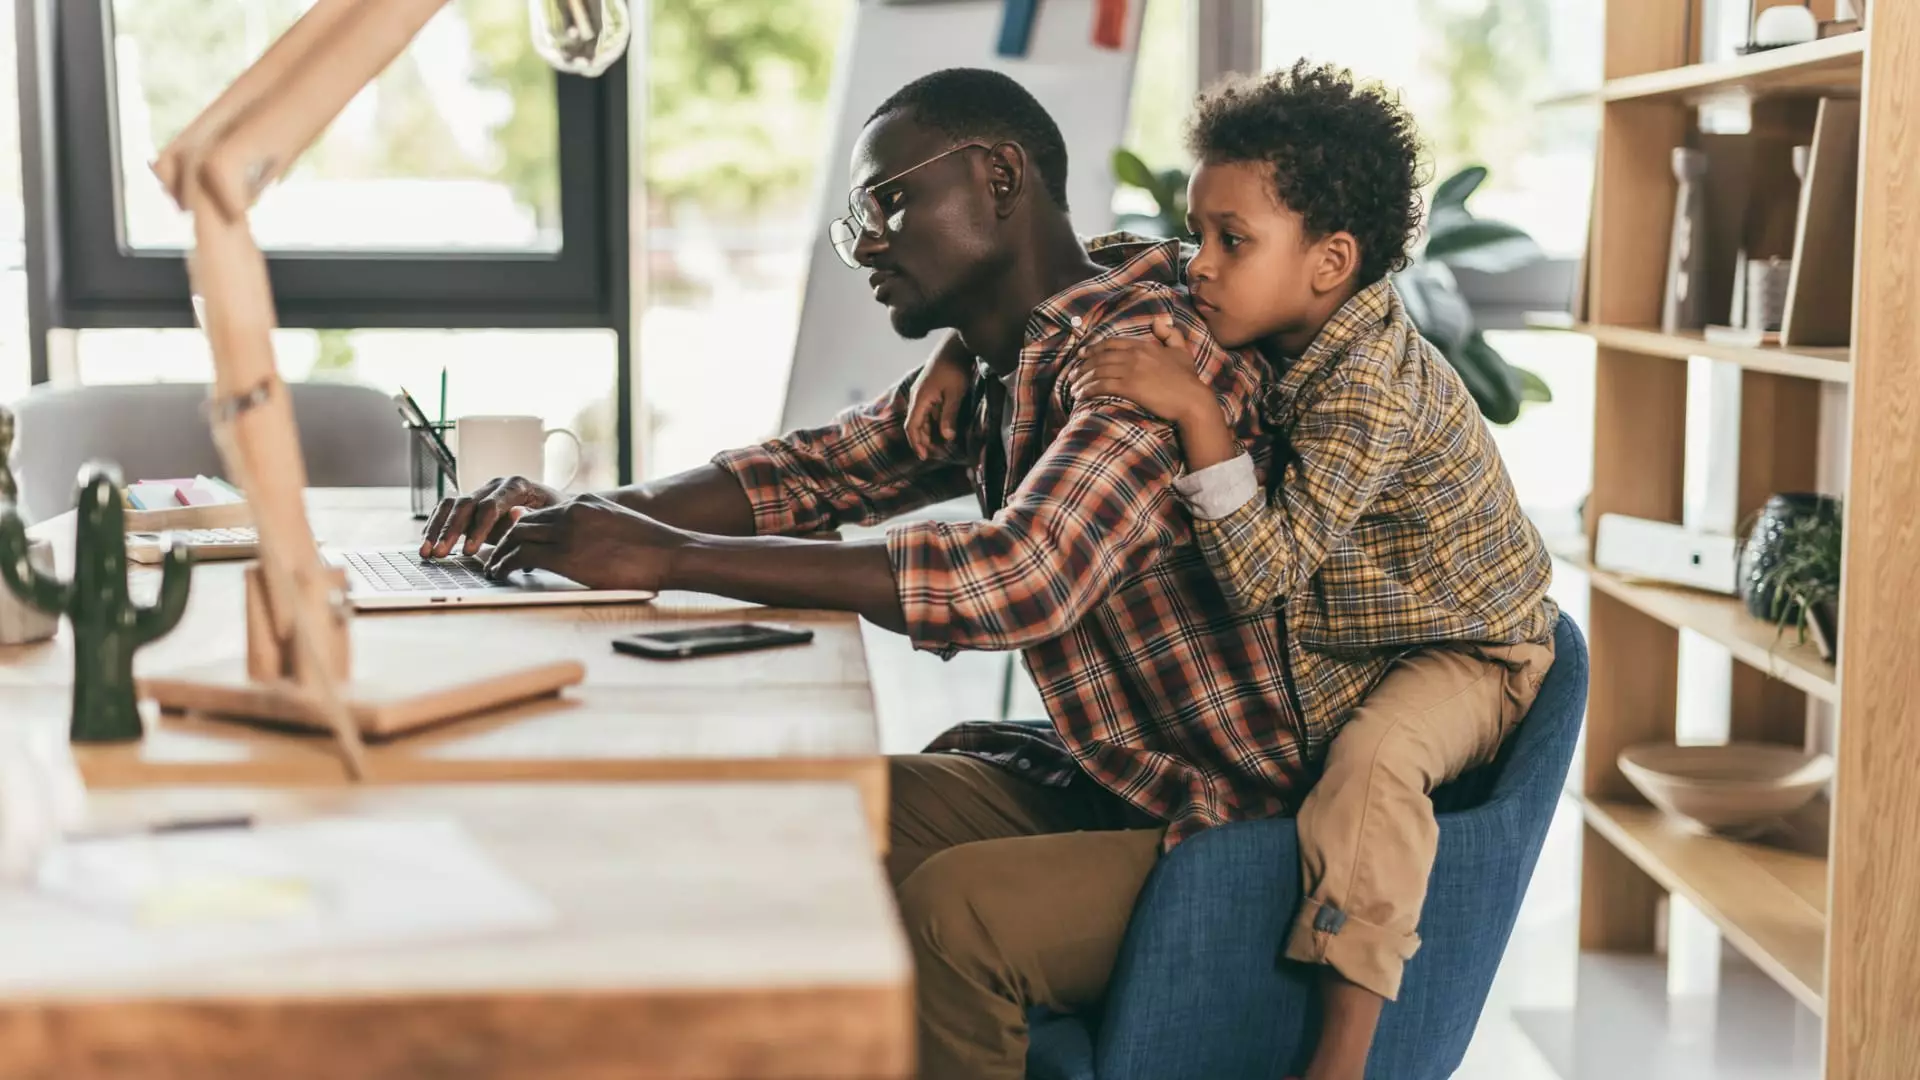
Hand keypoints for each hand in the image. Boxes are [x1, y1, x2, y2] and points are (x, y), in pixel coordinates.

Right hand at [421, 476, 562, 558]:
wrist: (557, 507)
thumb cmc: (557, 515)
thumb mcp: (552, 518)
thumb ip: (532, 521)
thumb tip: (515, 519)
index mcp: (517, 486)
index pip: (491, 506)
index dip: (478, 529)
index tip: (470, 551)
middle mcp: (496, 486)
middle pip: (467, 505)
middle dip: (452, 531)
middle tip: (441, 554)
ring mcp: (482, 492)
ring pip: (452, 505)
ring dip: (437, 529)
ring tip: (427, 552)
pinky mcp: (473, 503)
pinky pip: (448, 509)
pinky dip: (436, 525)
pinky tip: (427, 542)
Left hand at [483, 493, 685, 590]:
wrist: (670, 553)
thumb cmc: (652, 548)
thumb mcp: (618, 524)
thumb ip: (592, 527)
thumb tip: (582, 545)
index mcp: (584, 502)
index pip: (540, 512)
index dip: (521, 528)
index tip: (512, 543)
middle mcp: (571, 511)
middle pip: (522, 521)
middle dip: (504, 539)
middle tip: (494, 555)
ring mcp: (568, 531)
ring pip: (516, 536)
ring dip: (500, 553)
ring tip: (493, 568)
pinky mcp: (566, 555)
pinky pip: (522, 556)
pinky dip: (506, 564)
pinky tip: (502, 574)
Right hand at [904, 332, 974, 459]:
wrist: (955, 346)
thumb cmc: (956, 368)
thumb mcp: (955, 394)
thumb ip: (949, 416)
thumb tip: (947, 437)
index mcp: (920, 399)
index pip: (912, 426)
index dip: (916, 443)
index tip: (924, 457)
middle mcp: (917, 397)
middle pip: (915, 424)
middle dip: (923, 441)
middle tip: (934, 455)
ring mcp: (923, 393)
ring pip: (922, 418)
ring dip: (929, 432)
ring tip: (939, 445)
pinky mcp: (929, 389)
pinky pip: (927, 410)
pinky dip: (933, 422)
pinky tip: (942, 428)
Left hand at [1070, 315, 1213, 425]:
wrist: (1192, 400)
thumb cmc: (1188, 379)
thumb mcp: (1182, 351)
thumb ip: (1171, 334)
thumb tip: (1158, 321)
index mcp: (1144, 346)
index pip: (1111, 343)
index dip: (1093, 348)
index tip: (1081, 354)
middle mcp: (1135, 355)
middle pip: (1100, 357)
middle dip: (1083, 365)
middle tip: (1072, 374)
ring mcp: (1132, 371)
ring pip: (1098, 371)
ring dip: (1082, 379)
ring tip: (1073, 387)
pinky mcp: (1129, 387)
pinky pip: (1102, 385)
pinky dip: (1088, 389)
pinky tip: (1081, 395)